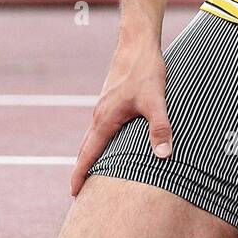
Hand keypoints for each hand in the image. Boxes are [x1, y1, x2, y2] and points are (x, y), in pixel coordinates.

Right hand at [70, 41, 170, 195]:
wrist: (137, 42)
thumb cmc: (145, 70)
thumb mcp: (156, 100)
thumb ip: (160, 128)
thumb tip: (164, 155)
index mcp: (105, 119)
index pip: (88, 154)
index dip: (80, 175)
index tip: (73, 194)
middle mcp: (100, 115)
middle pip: (87, 149)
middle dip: (84, 170)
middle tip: (81, 193)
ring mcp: (105, 107)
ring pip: (95, 137)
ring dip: (92, 155)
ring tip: (96, 174)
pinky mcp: (113, 100)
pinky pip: (103, 127)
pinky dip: (101, 142)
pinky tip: (113, 145)